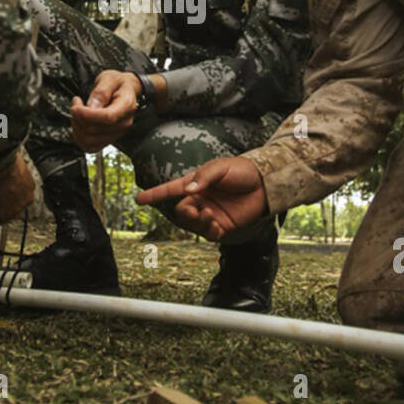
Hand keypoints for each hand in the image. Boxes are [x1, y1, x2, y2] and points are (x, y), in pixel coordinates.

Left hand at [70, 70, 141, 151]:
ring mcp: (116, 134)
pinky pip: (89, 147)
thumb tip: (92, 107)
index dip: (87, 115)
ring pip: (89, 140)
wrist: (125, 90)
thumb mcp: (110, 79)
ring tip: (77, 112)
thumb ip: (101, 92)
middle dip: (78, 117)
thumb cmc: (118, 84)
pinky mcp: (108, 139)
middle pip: (94, 130)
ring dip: (77, 127)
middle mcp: (123, 124)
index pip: (108, 117)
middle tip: (76, 103)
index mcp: (126, 107)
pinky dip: (79, 137)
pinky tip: (78, 124)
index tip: (75, 107)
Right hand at [135, 156, 267, 241]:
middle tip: (198, 210)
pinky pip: (208, 235)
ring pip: (192, 225)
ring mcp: (210, 214)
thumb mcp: (221, 168)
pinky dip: (208, 232)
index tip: (138, 199)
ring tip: (210, 216)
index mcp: (196, 184)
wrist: (265, 184)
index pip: (170, 190)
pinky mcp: (222, 226)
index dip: (154, 195)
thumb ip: (204, 178)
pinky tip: (216, 224)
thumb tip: (188, 191)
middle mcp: (200, 200)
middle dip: (185, 213)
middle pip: (181, 212)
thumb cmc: (242, 171)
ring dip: (197, 223)